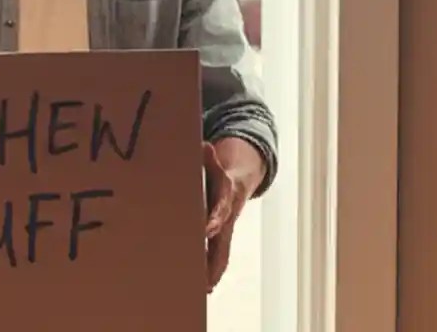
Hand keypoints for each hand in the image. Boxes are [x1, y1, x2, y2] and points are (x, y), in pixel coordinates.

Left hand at [203, 140, 252, 293]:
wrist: (236, 184)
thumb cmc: (218, 175)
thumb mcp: (215, 165)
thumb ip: (209, 158)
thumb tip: (204, 146)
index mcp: (224, 203)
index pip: (220, 213)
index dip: (214, 220)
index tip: (207, 230)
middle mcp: (225, 222)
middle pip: (221, 243)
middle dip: (212, 259)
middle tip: (205, 276)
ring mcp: (221, 232)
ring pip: (218, 255)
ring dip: (210, 272)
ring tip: (201, 290)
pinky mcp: (216, 238)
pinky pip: (214, 257)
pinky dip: (208, 272)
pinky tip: (200, 288)